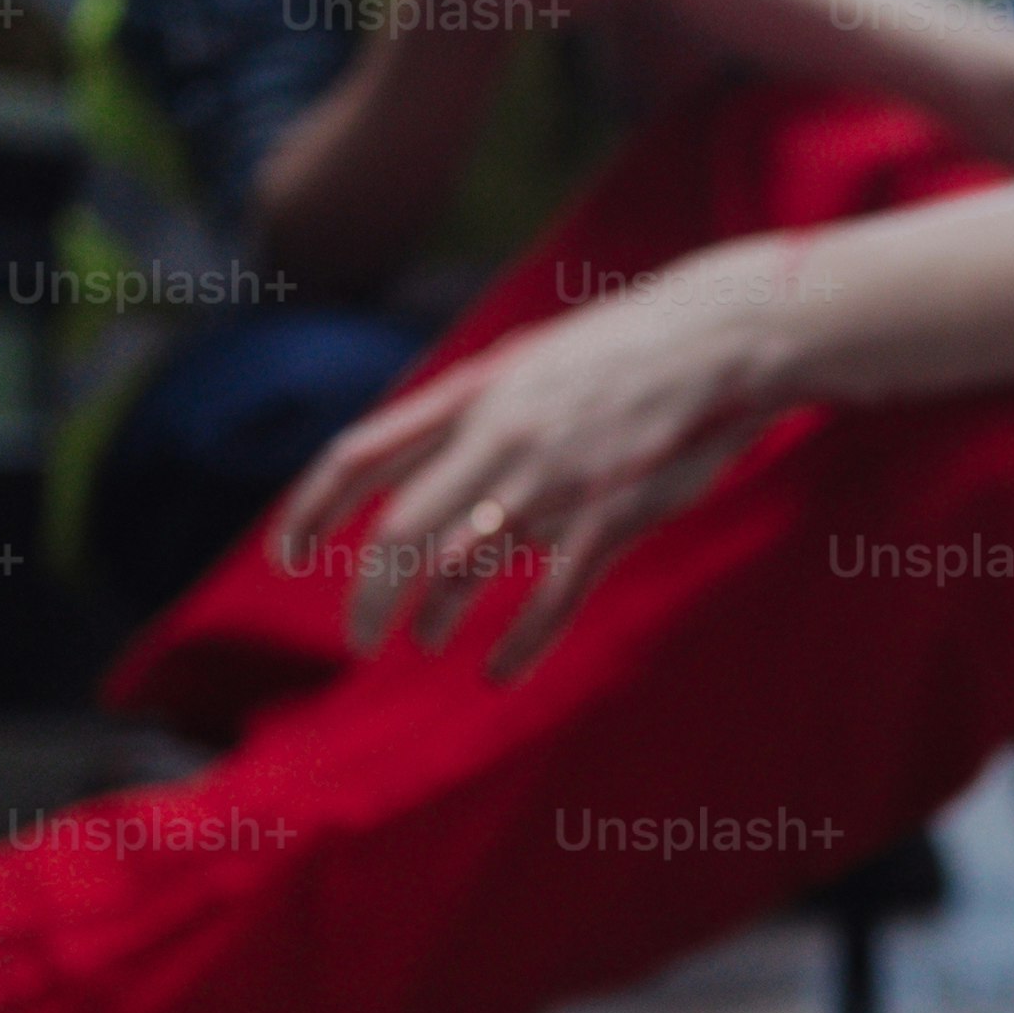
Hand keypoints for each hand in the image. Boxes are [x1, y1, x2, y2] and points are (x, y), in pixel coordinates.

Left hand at [261, 242, 801, 672]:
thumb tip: (414, 452)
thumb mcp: (528, 359)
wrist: (722, 340)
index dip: (312, 511)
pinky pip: (549, 601)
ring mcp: (554, 481)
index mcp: (472, 392)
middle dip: (368, 597)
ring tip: (429, 641)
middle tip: (358, 638)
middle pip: (399, 533)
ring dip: (434, 620)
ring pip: (464, 572)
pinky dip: (516, 646)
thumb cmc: (625, 351)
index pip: (361, 455)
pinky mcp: (611, 518)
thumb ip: (471, 406)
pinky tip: (499, 672)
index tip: (290, 557)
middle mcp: (500, 437)